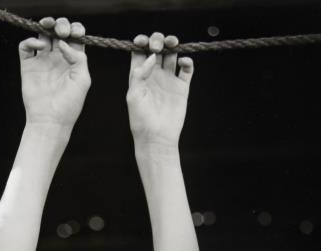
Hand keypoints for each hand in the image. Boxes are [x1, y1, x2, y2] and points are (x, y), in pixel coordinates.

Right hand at [19, 16, 89, 128]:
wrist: (50, 121)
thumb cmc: (69, 104)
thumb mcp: (83, 80)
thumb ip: (78, 58)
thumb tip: (63, 42)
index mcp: (73, 61)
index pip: (75, 37)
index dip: (75, 29)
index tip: (74, 33)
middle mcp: (57, 59)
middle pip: (58, 32)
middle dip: (61, 25)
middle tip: (61, 32)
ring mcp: (42, 61)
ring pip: (42, 34)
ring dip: (46, 25)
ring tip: (48, 27)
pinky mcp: (28, 66)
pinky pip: (26, 46)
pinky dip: (30, 40)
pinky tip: (39, 46)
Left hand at [127, 32, 193, 148]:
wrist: (157, 139)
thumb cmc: (141, 120)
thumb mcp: (133, 96)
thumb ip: (139, 74)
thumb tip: (151, 56)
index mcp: (140, 76)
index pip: (140, 52)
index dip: (142, 41)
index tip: (143, 41)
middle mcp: (154, 75)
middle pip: (157, 49)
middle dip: (158, 40)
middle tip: (158, 46)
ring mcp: (168, 80)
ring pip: (172, 54)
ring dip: (173, 44)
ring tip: (172, 44)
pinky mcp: (182, 87)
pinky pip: (186, 69)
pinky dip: (187, 61)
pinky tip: (183, 61)